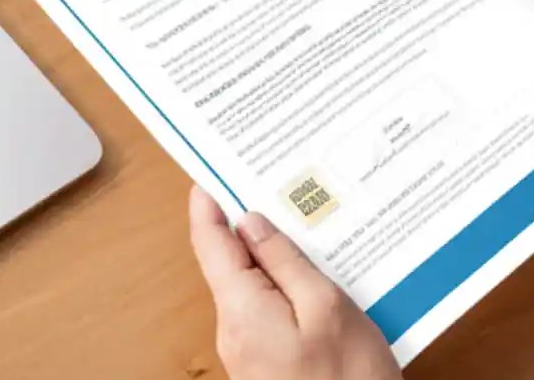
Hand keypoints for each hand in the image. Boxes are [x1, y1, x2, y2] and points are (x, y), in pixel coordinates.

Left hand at [187, 187, 401, 379]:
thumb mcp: (327, 309)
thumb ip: (286, 262)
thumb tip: (252, 224)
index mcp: (240, 307)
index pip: (209, 242)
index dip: (206, 205)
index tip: (208, 172)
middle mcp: (234, 328)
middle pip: (231, 262)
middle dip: (248, 225)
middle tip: (271, 184)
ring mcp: (250, 348)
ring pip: (254, 286)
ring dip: (273, 257)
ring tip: (303, 222)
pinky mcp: (270, 362)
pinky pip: (270, 310)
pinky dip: (286, 285)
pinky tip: (314, 274)